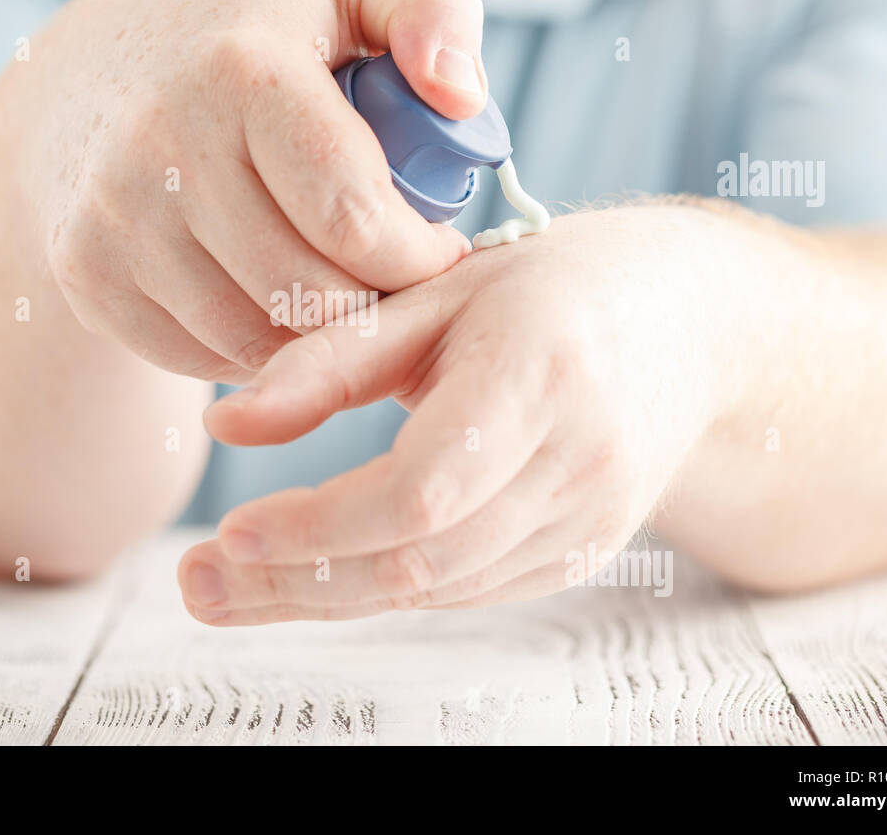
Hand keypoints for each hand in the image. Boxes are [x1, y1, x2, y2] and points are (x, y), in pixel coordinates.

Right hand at [19, 0, 485, 382]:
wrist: (87, 77)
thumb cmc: (250, 38)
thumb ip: (432, 14)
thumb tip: (464, 99)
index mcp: (243, 70)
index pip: (354, 217)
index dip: (417, 258)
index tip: (439, 252)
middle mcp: (164, 146)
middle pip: (310, 294)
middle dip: (376, 304)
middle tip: (393, 281)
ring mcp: (115, 220)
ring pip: (258, 343)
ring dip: (319, 337)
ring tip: (340, 290)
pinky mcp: (87, 277)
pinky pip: (203, 359)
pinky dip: (255, 351)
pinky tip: (271, 303)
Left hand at [178, 203, 754, 622]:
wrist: (689, 325)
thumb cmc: (550, 289)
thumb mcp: (439, 291)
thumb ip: (331, 358)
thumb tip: (224, 422)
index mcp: (538, 376)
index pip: (420, 489)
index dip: (320, 525)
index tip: (229, 533)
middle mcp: (576, 463)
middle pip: (423, 560)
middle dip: (298, 584)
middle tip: (196, 585)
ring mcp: (588, 520)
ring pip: (438, 589)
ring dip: (324, 598)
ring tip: (227, 587)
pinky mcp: (582, 551)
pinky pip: (466, 588)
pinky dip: (383, 586)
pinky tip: (315, 573)